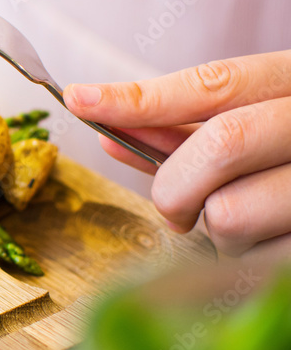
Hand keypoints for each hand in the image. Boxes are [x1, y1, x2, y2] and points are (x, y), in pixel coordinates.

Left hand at [64, 51, 290, 256]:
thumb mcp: (258, 125)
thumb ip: (187, 128)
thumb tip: (106, 129)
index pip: (216, 84)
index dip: (141, 96)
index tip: (78, 98)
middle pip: (220, 146)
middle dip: (175, 185)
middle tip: (178, 207)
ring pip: (231, 216)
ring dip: (218, 234)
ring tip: (250, 226)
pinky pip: (254, 265)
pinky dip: (247, 263)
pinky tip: (271, 244)